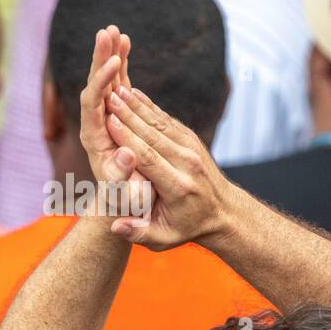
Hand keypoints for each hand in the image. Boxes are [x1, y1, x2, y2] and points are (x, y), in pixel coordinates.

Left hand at [78, 25, 153, 226]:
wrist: (124, 202)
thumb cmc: (126, 202)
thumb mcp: (125, 194)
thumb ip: (123, 176)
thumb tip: (126, 154)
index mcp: (94, 140)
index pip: (91, 105)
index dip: (100, 83)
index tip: (113, 64)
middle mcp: (96, 124)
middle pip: (93, 86)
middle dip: (100, 59)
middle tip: (106, 33)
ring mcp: (105, 116)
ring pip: (104, 81)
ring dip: (109, 55)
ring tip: (115, 30)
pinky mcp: (117, 112)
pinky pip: (117, 84)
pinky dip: (121, 64)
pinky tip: (126, 43)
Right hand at [104, 83, 238, 249]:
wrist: (224, 213)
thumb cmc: (187, 228)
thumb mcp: (164, 239)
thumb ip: (138, 233)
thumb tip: (114, 226)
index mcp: (177, 186)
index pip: (149, 158)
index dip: (127, 138)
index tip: (108, 122)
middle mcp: (186, 164)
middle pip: (153, 135)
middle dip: (129, 115)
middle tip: (107, 96)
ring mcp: (192, 149)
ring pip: (160, 124)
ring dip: (137, 106)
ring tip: (116, 90)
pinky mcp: (191, 140)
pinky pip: (167, 121)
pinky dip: (150, 108)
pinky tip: (134, 95)